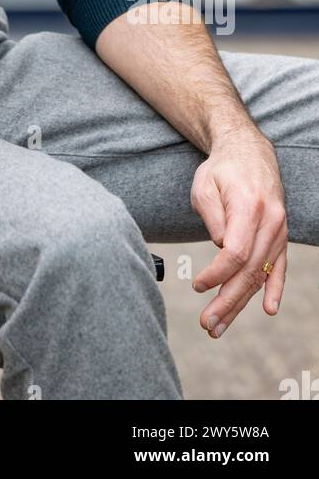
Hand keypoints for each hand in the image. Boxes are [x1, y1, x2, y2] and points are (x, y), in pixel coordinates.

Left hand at [189, 129, 287, 337]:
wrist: (249, 152)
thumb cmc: (221, 170)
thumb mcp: (204, 186)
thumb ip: (213, 219)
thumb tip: (220, 250)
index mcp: (250, 207)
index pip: (235, 253)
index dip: (216, 275)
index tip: (197, 286)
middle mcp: (270, 222)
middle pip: (249, 270)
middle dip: (227, 301)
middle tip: (208, 325)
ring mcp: (279, 231)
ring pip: (261, 274)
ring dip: (241, 303)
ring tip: (221, 325)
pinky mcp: (280, 236)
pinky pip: (279, 267)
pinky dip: (274, 288)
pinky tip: (268, 308)